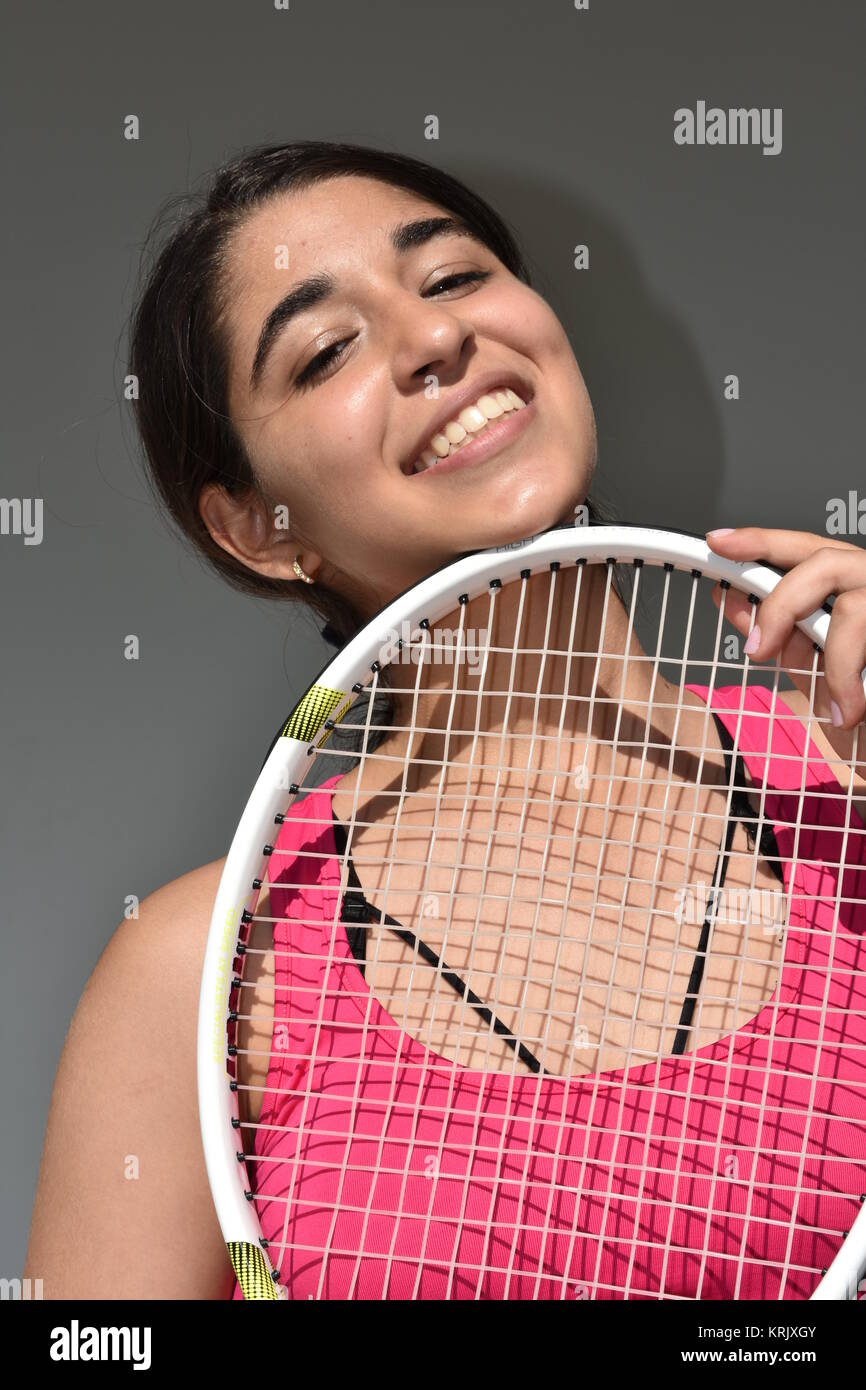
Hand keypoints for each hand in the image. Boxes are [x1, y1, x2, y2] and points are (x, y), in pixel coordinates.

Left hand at [705, 527, 865, 759]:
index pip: (805, 549)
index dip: (762, 541)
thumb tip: (732, 600)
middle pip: (824, 561)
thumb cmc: (860, 701)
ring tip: (827, 702)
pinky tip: (849, 710)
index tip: (719, 542)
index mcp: (850, 582)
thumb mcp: (813, 666)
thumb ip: (779, 634)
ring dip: (830, 659)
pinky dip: (848, 681)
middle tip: (757, 650)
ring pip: (851, 607)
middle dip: (781, 604)